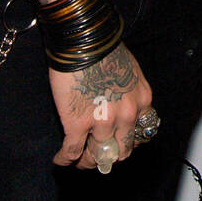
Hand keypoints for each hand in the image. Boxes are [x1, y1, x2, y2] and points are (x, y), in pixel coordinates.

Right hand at [49, 43, 151, 168]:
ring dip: (85, 161)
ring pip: (96, 155)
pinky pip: (72, 152)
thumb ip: (129, 94)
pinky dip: (65, 159)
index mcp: (141, 101)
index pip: (139, 135)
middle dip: (108, 156)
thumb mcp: (130, 72)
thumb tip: (119, 108)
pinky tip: (60, 160)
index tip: (116, 145)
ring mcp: (103, 122)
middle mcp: (127, 115)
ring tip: (77, 160)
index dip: (126, 143)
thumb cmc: (105, 49)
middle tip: (97, 157)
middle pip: (120, 151)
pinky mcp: (78, 124)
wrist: (84, 40)